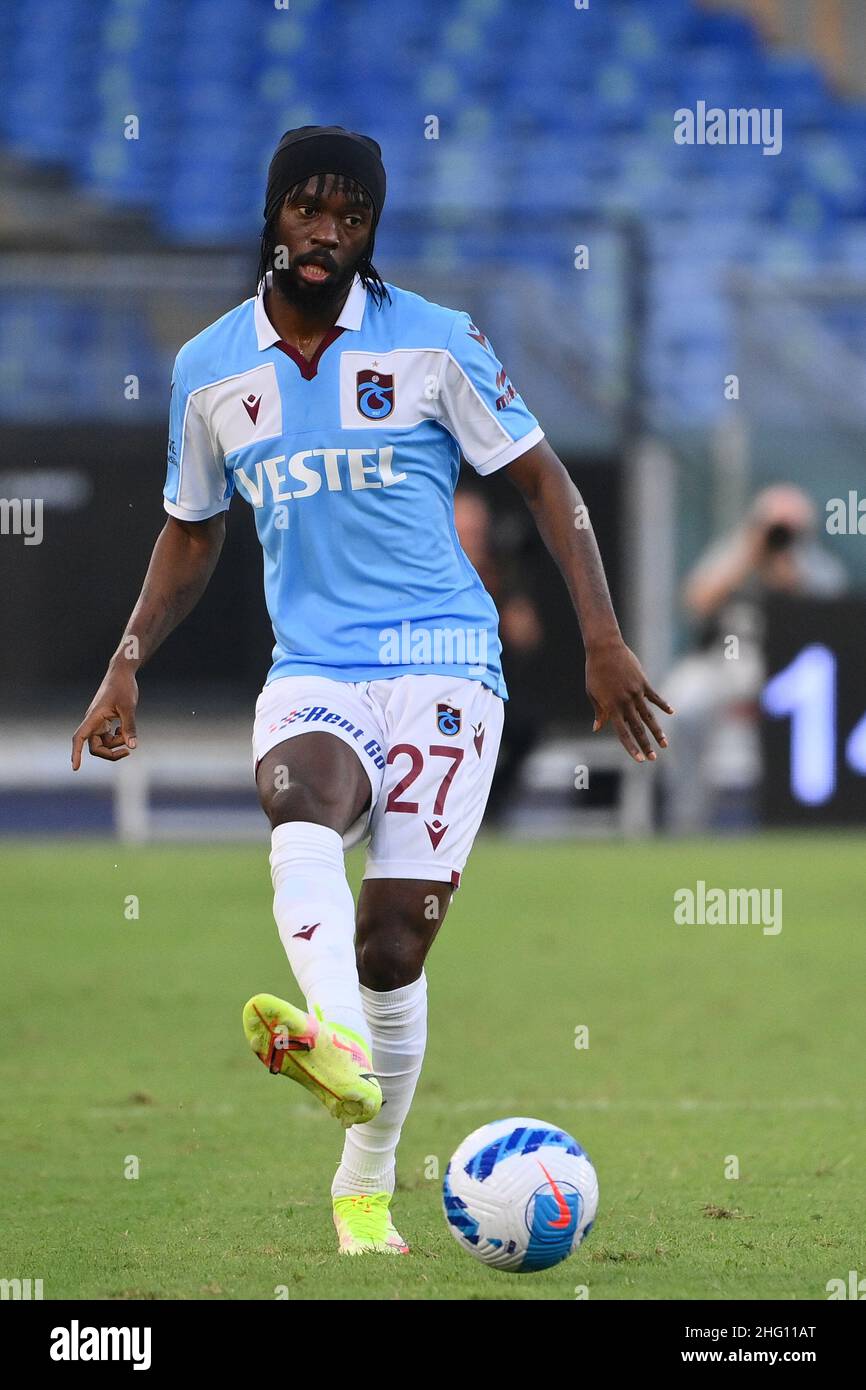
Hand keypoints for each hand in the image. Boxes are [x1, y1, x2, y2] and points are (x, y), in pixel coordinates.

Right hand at [71, 666, 138, 769]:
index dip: (76, 753)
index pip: (80, 738)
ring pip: (103, 743)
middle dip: (110, 752)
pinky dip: (117, 738)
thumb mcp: (128, 707)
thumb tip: (132, 746)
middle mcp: (93, 721)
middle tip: (127, 752)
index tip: (75, 768)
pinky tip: (123, 731)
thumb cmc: (123, 687)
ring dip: (115, 744)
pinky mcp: (105, 720)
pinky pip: (107, 737)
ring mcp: (98, 721)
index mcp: (94, 717)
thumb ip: (129, 727)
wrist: (122, 674)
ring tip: (128, 735)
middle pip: (95, 746)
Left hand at [586, 638, 673, 762]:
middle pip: (638, 728)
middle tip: (653, 758)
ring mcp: (636, 692)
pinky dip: (663, 705)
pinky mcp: (643, 682)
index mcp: (612, 707)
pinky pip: (655, 697)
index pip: (623, 732)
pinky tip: (671, 712)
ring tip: (664, 744)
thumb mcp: (593, 693)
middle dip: (646, 745)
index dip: (631, 747)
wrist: (605, 649)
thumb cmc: (595, 672)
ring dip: (657, 731)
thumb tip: (598, 727)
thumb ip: (599, 711)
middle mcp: (625, 702)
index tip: (639, 759)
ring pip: (649, 716)